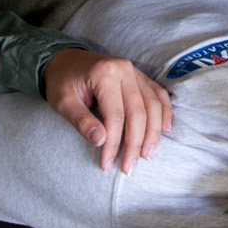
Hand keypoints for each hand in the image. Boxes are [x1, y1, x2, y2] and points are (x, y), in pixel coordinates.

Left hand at [44, 48, 172, 174]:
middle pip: (138, 112)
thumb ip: (81, 121)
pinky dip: (165, 112)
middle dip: (135, 143)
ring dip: (153, 133)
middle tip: (129, 168)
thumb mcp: (63, 102)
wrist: (65, 59)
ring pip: (153, 105)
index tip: (107, 164)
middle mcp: (124, 69)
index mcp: (104, 74)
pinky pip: (158, 94)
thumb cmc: (62, 81)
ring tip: (147, 155)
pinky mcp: (139, 76)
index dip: (113, 143)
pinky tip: (166, 129)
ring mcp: (134, 71)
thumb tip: (100, 142)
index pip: (115, 116)